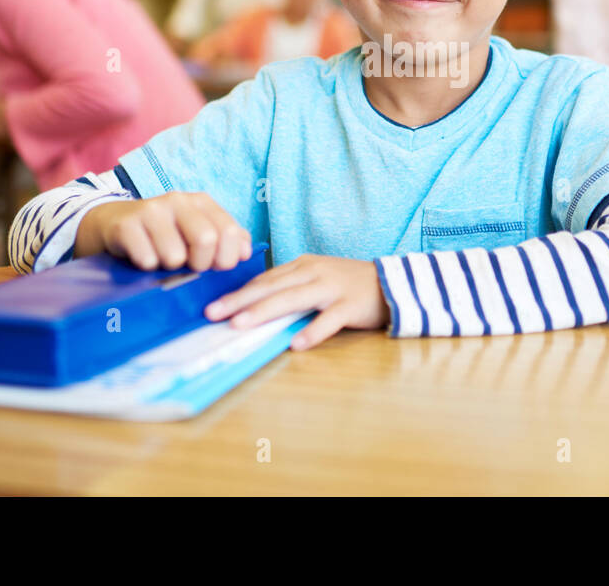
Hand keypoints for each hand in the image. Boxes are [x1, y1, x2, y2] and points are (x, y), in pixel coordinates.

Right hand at [76, 192, 251, 269]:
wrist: (110, 224)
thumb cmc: (161, 235)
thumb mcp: (194, 232)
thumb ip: (225, 239)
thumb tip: (244, 252)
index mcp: (201, 202)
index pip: (229, 233)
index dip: (226, 259)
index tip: (213, 267)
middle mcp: (178, 200)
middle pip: (206, 241)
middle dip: (199, 265)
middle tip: (187, 267)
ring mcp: (151, 210)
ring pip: (175, 255)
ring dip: (169, 268)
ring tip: (161, 260)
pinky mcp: (126, 224)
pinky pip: (147, 259)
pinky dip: (147, 267)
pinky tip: (141, 258)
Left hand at [205, 255, 390, 349]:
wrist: (394, 282)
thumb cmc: (350, 285)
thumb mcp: (317, 278)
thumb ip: (291, 288)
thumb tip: (255, 306)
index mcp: (303, 265)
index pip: (265, 279)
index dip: (238, 293)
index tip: (213, 305)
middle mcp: (314, 272)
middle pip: (272, 287)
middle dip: (240, 301)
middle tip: (213, 314)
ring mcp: (333, 288)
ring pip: (293, 299)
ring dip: (264, 312)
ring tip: (240, 325)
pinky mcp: (351, 305)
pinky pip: (329, 319)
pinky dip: (312, 331)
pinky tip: (296, 344)